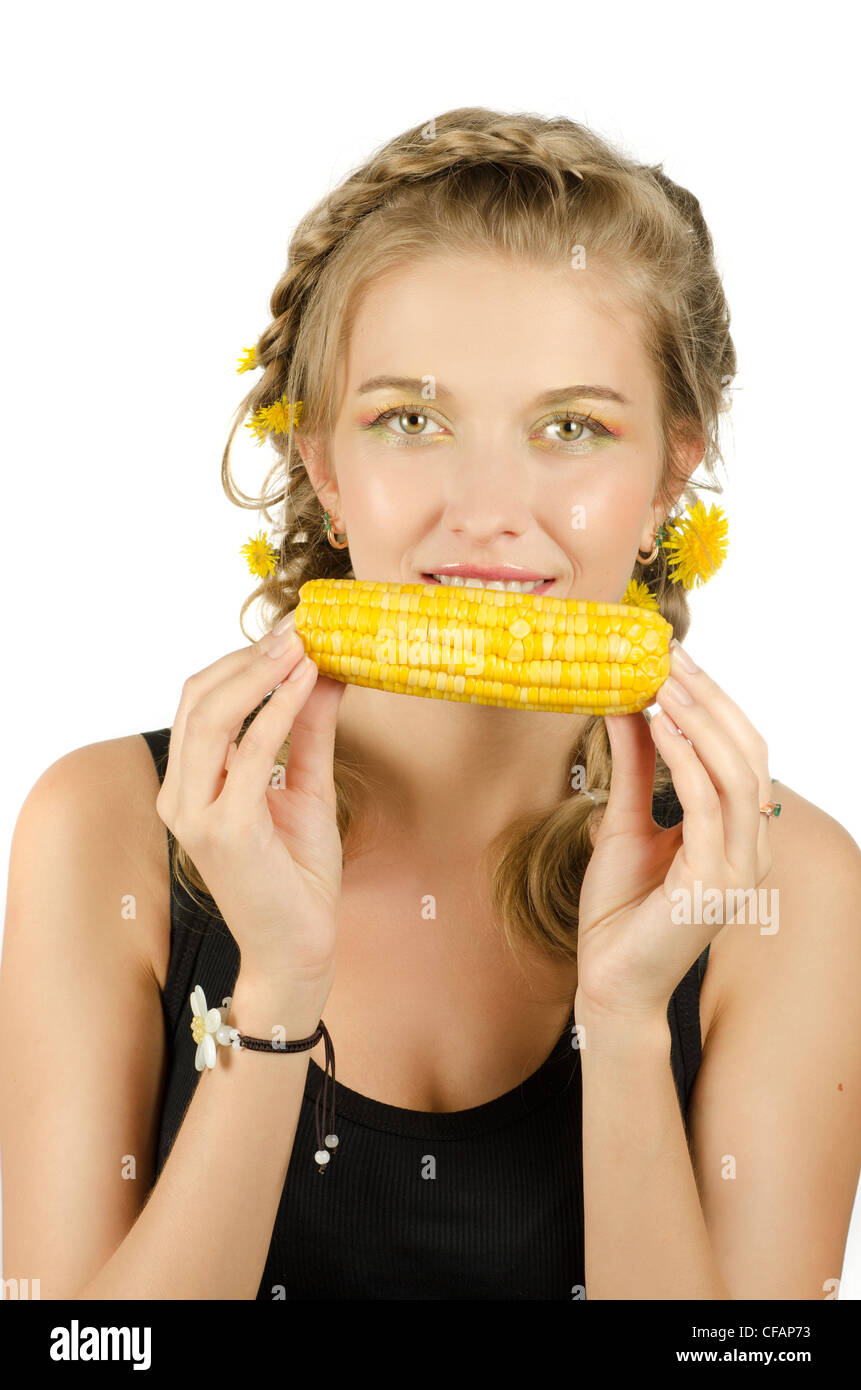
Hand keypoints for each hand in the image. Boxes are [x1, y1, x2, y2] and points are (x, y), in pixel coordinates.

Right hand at [155, 620, 345, 985]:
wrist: (299, 948)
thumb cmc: (297, 875)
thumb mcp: (307, 788)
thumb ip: (309, 731)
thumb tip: (326, 671)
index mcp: (188, 785)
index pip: (199, 701)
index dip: (241, 659)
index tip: (290, 629)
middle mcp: (180, 796)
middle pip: (198, 698)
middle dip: (249, 656)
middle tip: (299, 628)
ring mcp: (197, 814)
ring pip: (213, 717)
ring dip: (261, 673)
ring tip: (304, 644)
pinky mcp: (227, 830)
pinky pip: (250, 753)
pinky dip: (279, 710)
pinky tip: (308, 682)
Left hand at [574, 642, 773, 1022]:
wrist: (607, 982)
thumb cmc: (618, 910)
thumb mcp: (625, 821)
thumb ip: (635, 766)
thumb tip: (629, 702)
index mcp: (738, 835)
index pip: (744, 752)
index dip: (715, 702)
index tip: (675, 658)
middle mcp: (750, 849)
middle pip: (750, 753)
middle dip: (711, 699)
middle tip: (669, 655)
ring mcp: (739, 868)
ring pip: (738, 772)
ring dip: (700, 718)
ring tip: (662, 680)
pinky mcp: (713, 884)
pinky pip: (706, 804)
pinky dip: (684, 757)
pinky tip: (657, 724)